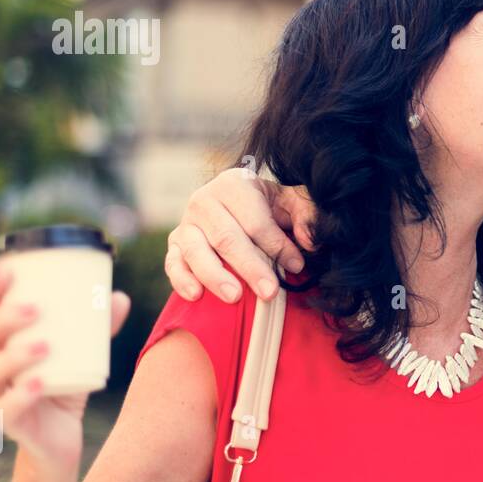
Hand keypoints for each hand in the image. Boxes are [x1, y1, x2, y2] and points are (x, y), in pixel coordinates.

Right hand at [0, 263, 131, 472]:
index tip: (5, 270)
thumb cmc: (64, 383)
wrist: (62, 437)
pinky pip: (5, 411)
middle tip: (34, 309)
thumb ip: (98, 326)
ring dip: (12, 357)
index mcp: (1, 342)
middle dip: (0, 319)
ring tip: (44, 346)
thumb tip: (118, 298)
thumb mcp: (82, 352)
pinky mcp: (9, 423)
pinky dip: (20, 396)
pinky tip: (38, 384)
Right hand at [165, 167, 316, 302]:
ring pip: (196, 250)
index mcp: (235, 184)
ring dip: (215, 275)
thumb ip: (304, 215)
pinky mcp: (174, 243)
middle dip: (250, 267)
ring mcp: (186, 222)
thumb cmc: (266, 206)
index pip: (255, 220)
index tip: (296, 266)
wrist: (233, 205)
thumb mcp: (288, 202)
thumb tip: (309, 242)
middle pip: (227, 237)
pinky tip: (195, 295)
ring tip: (234, 297)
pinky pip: (173, 262)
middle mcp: (205, 200)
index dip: (277, 245)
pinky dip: (181, 279)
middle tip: (269, 292)